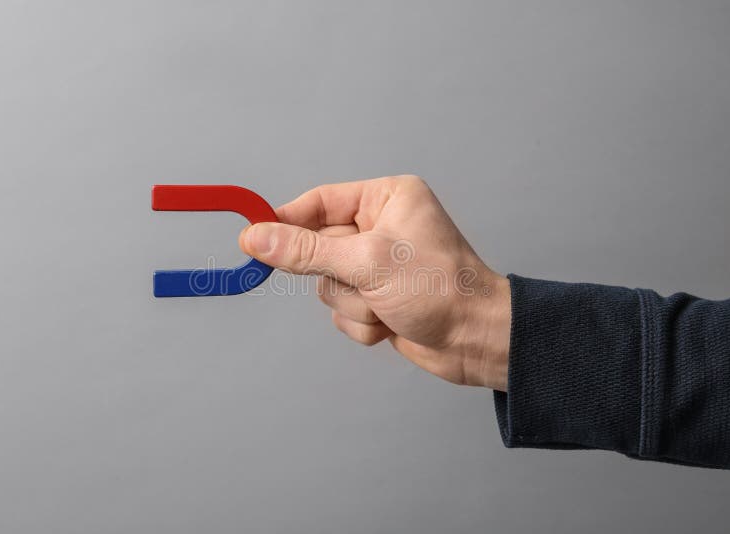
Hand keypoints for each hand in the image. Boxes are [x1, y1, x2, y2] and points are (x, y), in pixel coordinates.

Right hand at [239, 175, 509, 390]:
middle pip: (318, 248)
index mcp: (386, 199)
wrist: (477, 341)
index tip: (252, 239)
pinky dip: (362, 323)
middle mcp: (381, 228)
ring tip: (387, 306)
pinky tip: (391, 324)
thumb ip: (306, 251)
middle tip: (360, 282)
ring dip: (353, 305)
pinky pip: (344, 312)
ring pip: (328, 286)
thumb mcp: (367, 262)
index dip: (285, 222)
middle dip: (338, 277)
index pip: (319, 204)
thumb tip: (256, 238)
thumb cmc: (439, 288)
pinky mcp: (378, 298)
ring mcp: (378, 266)